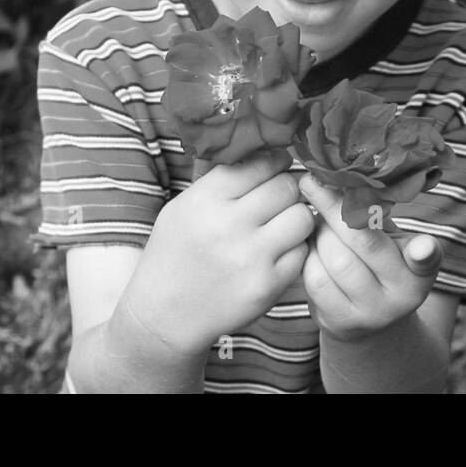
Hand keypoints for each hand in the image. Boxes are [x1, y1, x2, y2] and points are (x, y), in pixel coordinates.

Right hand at [115, 148, 313, 357]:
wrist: (163, 316)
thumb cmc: (175, 255)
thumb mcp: (183, 207)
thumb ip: (221, 181)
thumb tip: (264, 150)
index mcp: (205, 199)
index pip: (260, 162)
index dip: (274, 161)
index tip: (276, 167)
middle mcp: (228, 225)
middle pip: (286, 186)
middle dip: (287, 188)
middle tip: (280, 197)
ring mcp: (251, 257)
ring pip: (302, 216)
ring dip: (296, 217)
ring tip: (281, 223)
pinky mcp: (268, 286)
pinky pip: (302, 252)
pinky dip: (295, 249)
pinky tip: (277, 252)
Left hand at [298, 173, 443, 341]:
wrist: (368, 317)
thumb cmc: (378, 261)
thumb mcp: (392, 239)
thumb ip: (378, 213)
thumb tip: (341, 173)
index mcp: (422, 270)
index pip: (426, 259)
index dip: (425, 252)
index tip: (423, 246)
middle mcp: (403, 297)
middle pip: (365, 243)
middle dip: (332, 206)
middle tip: (312, 181)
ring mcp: (371, 313)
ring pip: (335, 259)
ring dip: (319, 233)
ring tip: (318, 222)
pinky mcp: (340, 322)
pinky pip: (314, 279)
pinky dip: (308, 255)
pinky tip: (311, 246)